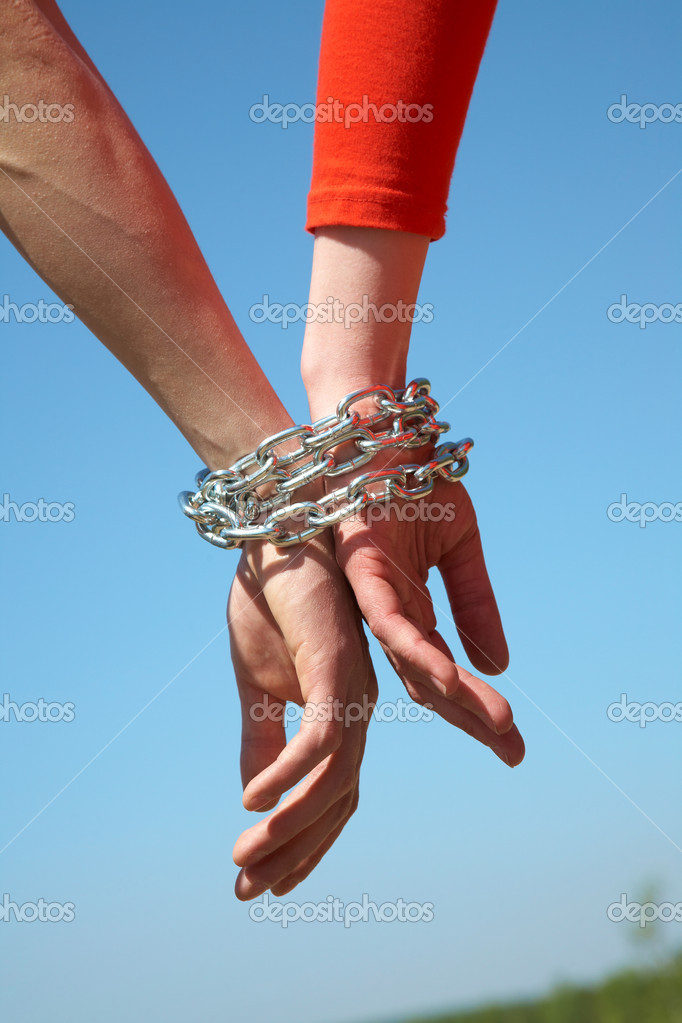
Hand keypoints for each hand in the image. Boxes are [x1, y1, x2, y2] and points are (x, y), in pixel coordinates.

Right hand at [228, 533, 376, 899]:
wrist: (276, 539)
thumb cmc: (271, 605)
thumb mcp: (257, 686)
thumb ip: (261, 738)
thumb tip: (256, 796)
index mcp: (343, 715)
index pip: (333, 796)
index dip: (303, 843)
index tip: (263, 884)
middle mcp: (357, 710)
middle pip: (338, 800)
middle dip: (297, 851)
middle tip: (250, 892)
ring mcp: (351, 689)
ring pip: (333, 777)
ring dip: (290, 823)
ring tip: (245, 856)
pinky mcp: (336, 666)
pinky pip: (320, 735)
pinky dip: (290, 772)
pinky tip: (253, 798)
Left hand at [332, 464, 524, 767]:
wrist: (382, 437)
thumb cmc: (413, 486)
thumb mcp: (460, 548)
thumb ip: (475, 603)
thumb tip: (498, 665)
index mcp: (408, 611)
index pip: (443, 673)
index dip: (476, 707)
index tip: (513, 743)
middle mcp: (386, 614)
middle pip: (428, 681)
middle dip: (471, 717)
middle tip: (514, 753)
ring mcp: (371, 596)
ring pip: (410, 661)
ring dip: (455, 695)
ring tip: (495, 724)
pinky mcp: (361, 571)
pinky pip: (390, 621)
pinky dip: (420, 651)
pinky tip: (451, 678)